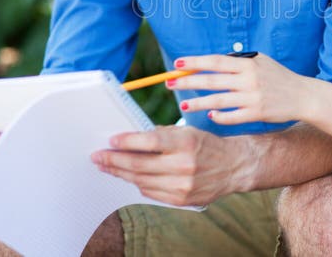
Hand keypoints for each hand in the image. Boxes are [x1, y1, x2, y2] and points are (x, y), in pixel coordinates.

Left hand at [91, 125, 249, 206]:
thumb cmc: (206, 145)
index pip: (148, 141)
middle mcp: (184, 165)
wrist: (233, 166)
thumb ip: (160, 135)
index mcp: (185, 142)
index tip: (111, 140)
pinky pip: (150, 192)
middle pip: (139, 164)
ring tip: (108, 166)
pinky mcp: (181, 199)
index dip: (126, 141)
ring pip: (140, 180)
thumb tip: (129, 139)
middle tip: (98, 156)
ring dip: (120, 173)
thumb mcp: (186, 132)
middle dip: (114, 160)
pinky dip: (138, 183)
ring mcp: (182, 185)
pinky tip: (130, 176)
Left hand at [169, 53, 313, 124]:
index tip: (178, 64)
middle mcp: (249, 79)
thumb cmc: (279, 77)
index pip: (215, 61)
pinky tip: (210, 116)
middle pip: (212, 80)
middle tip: (169, 83)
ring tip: (183, 106)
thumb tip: (212, 62)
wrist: (303, 96)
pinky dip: (220, 117)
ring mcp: (252, 97)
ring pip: (218, 101)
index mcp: (248, 64)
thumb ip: (239, 62)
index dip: (195, 62)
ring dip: (198, 103)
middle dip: (188, 82)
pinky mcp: (257, 113)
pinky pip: (232, 116)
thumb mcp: (261, 62)